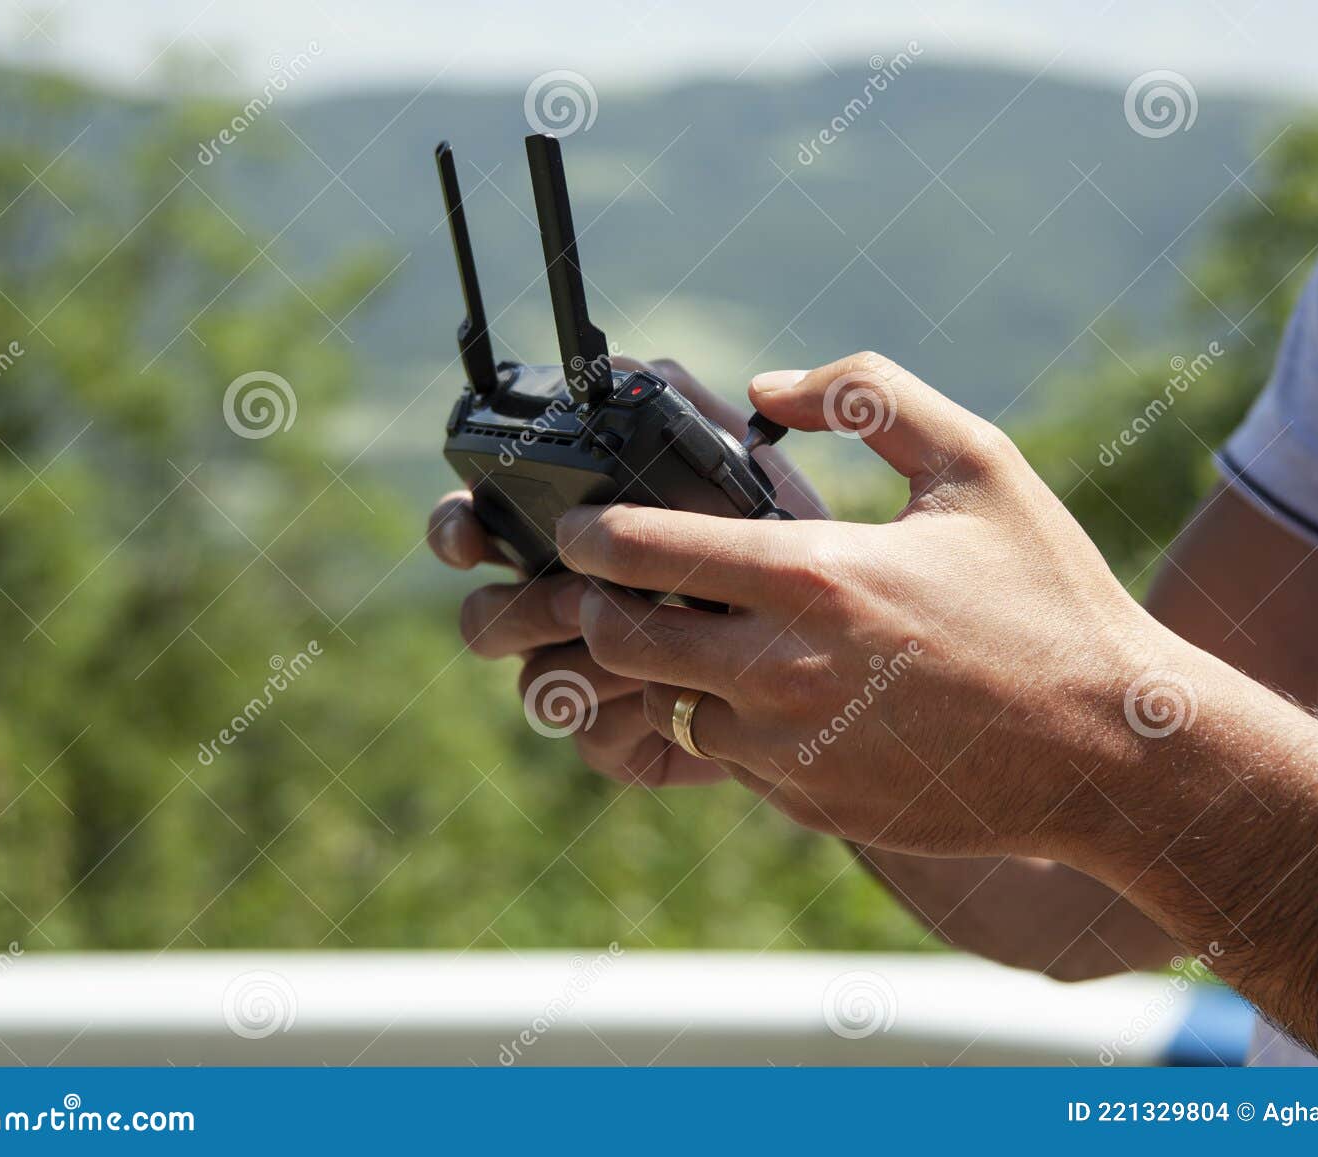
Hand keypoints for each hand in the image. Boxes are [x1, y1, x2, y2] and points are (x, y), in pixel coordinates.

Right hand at [428, 356, 827, 787]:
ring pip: (533, 681)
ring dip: (584, 658)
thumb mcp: (747, 472)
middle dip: (514, 608)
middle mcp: (565, 612)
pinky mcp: (623, 742)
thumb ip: (689, 413)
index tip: (473, 530)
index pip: (481, 529)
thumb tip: (626, 367)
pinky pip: (591, 736)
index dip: (458, 528)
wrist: (859, 649)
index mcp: (574, 544)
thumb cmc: (793, 547)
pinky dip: (630, 713)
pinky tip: (679, 694)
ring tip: (653, 639)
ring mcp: (588, 682)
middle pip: (484, 617)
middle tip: (572, 598)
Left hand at [557, 352, 1169, 858]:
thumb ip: (871, 396)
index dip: (586, 535)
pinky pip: (732, 763)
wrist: (1112, 750)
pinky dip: (738, 727)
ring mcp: (791, 754)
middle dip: (601, 609)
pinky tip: (798, 699)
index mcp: (813, 578)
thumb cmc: (1048, 598)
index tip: (576, 529)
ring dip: (672, 674)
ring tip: (721, 640)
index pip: (640, 554)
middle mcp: (783, 673)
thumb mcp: (980, 464)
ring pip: (670, 708)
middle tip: (620, 588)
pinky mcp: (809, 806)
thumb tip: (768, 387)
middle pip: (619, 643)